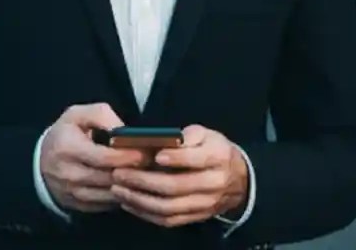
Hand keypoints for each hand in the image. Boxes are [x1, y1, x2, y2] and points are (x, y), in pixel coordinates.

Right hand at [39, 104, 149, 213]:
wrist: (40, 163)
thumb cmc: (64, 135)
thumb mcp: (76, 115)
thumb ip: (101, 116)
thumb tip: (124, 131)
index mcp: (68, 148)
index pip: (104, 157)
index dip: (127, 156)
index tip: (145, 152)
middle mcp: (69, 174)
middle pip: (111, 177)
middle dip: (135, 171)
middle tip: (152, 163)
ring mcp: (74, 193)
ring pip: (113, 194)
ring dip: (132, 186)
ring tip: (147, 174)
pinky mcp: (80, 206)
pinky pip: (109, 204)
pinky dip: (124, 196)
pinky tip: (132, 185)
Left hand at [110, 124, 248, 227]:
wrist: (238, 179)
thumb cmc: (213, 150)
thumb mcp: (206, 134)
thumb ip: (189, 134)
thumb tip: (169, 138)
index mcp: (217, 158)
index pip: (196, 159)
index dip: (175, 158)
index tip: (154, 155)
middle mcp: (213, 184)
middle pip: (176, 186)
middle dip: (143, 181)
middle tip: (119, 173)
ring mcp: (204, 204)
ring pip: (169, 207)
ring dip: (139, 200)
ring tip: (117, 189)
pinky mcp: (195, 217)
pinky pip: (168, 220)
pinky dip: (145, 214)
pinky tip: (128, 203)